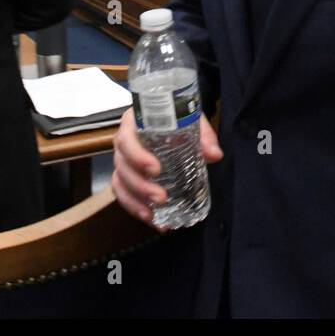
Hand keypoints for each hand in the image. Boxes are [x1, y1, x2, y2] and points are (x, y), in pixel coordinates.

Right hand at [112, 110, 222, 228]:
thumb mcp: (190, 118)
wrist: (170, 115)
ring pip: (120, 182)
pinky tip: (152, 220)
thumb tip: (214, 154)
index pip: (126, 139)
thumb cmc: (176, 115)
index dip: (137, 156)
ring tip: (153, 216)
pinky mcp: (126, 175)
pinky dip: (135, 208)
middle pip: (122, 166)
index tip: (156, 169)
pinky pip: (123, 193)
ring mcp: (123, 160)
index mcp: (133, 122)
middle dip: (140, 185)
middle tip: (161, 197)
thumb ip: (203, 134)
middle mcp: (123, 142)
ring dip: (135, 201)